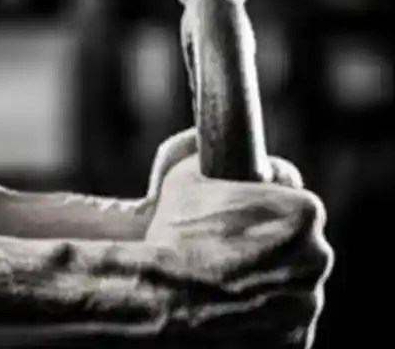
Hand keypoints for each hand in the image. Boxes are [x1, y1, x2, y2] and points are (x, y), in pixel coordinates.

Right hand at [146, 155, 332, 346]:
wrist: (158, 298)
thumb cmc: (170, 234)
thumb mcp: (186, 176)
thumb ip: (211, 156)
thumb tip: (213, 146)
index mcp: (303, 213)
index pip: (295, 203)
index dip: (264, 208)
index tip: (240, 216)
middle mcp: (318, 257)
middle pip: (298, 247)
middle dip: (268, 247)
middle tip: (226, 251)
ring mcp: (308, 304)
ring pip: (290, 287)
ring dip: (266, 284)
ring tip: (222, 283)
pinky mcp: (295, 341)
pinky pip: (282, 324)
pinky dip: (262, 319)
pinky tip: (229, 309)